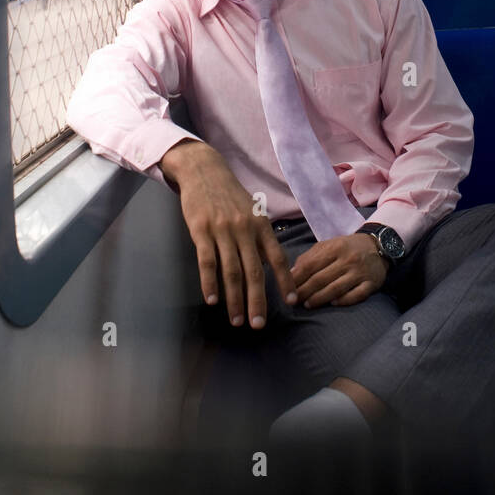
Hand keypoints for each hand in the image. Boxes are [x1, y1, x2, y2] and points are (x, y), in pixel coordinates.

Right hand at [160, 141, 297, 328]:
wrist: (204, 170)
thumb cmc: (230, 195)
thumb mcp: (252, 211)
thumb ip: (260, 237)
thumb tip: (269, 266)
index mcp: (261, 225)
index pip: (277, 257)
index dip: (285, 280)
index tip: (292, 301)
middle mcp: (245, 229)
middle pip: (254, 271)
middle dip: (258, 301)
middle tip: (258, 323)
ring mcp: (223, 230)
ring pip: (231, 271)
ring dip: (234, 299)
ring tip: (236, 320)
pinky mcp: (201, 230)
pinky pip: (207, 261)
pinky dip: (210, 283)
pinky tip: (212, 299)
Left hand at [289, 233, 388, 308]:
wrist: (377, 246)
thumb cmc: (347, 248)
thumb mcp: (328, 245)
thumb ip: (310, 258)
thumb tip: (291, 274)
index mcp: (335, 248)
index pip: (310, 265)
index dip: (297, 279)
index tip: (286, 289)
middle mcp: (348, 259)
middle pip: (321, 279)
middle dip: (304, 291)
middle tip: (293, 301)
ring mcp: (360, 272)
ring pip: (336, 289)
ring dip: (320, 299)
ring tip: (307, 305)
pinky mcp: (371, 284)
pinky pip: (356, 295)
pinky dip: (344, 301)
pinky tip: (333, 304)